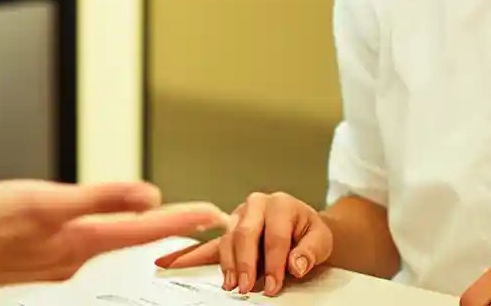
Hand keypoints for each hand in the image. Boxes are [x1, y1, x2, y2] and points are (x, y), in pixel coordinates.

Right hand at [0, 180, 227, 290]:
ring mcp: (56, 260)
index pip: (146, 229)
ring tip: (157, 215)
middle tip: (196, 215)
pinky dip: (99, 228)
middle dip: (165, 226)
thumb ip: (100, 198)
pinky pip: (80, 240)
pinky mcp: (37, 258)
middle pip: (131, 238)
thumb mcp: (45, 201)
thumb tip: (149, 195)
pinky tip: (92, 219)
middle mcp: (74, 257)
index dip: (182, 218)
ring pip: (105, 238)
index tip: (213, 212)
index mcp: (82, 241)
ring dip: (134, 227)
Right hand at [153, 191, 332, 297]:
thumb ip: (309, 251)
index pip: (273, 236)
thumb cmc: (310, 232)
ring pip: (226, 239)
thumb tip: (296, 264)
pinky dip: (188, 255)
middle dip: (245, 263)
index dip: (273, 263)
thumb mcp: (320, 239)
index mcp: (279, 204)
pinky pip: (206, 244)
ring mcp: (238, 216)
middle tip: (247, 287)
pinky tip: (169, 263)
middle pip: (244, 234)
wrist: (304, 227)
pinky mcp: (227, 231)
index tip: (274, 285)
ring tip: (231, 285)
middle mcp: (255, 205)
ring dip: (227, 264)